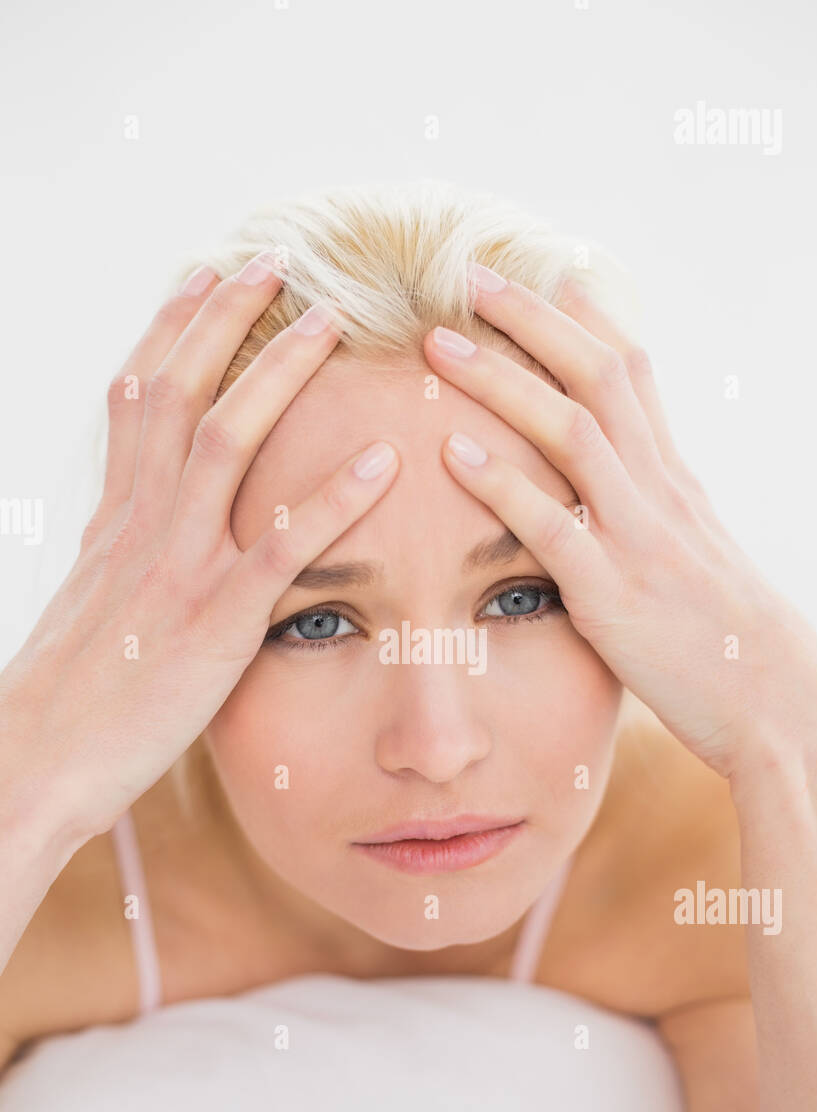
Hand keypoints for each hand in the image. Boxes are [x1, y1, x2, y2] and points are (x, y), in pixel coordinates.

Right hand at [0, 253, 399, 848]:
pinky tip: (383, 459)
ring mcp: (177, 565)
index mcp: (116, 516)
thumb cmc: (71, 690)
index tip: (204, 272)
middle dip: (227, 318)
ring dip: (280, 373)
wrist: (38, 755)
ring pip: (227, 441)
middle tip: (274, 256)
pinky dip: (333, 498)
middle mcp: (142, 523)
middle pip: (182, 392)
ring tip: (330, 318)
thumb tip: (140, 513)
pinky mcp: (215, 620)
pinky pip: (281, 546)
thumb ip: (125, 546)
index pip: (140, 396)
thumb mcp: (93, 599)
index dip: (172, 328)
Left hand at [423, 266, 816, 779]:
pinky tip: (452, 456)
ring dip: (500, 381)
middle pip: (595, 376)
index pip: (629, 369)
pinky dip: (502, 486)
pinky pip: (553, 528)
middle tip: (465, 277)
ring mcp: (637, 538)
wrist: (772, 697)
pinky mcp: (613, 594)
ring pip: (570, 433)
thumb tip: (614, 464)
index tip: (528, 271)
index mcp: (671, 476)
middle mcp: (657, 490)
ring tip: (438, 344)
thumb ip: (648, 501)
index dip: (578, 315)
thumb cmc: (719, 629)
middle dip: (529, 320)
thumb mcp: (690, 547)